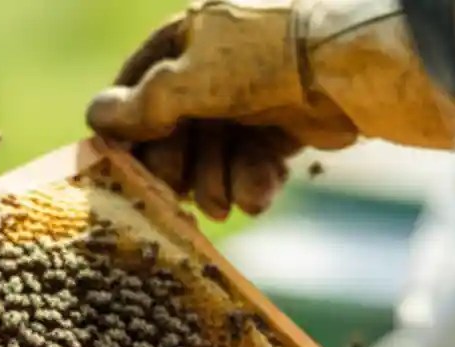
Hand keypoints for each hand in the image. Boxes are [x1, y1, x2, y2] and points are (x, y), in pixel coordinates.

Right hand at [87, 0, 454, 219]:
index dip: (128, 125)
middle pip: (177, 126)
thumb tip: (96, 118)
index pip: (140, 79)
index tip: (119, 164)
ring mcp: (256, 93)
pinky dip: (253, 181)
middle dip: (179, 166)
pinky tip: (258, 197)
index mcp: (193, 32)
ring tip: (226, 205)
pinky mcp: (289, 123)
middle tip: (174, 198)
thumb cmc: (264, 60)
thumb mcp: (189, 80)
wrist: (358, 69)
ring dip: (217, 182)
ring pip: (216, 150)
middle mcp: (221, 61)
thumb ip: (142, 104)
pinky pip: (254, 160)